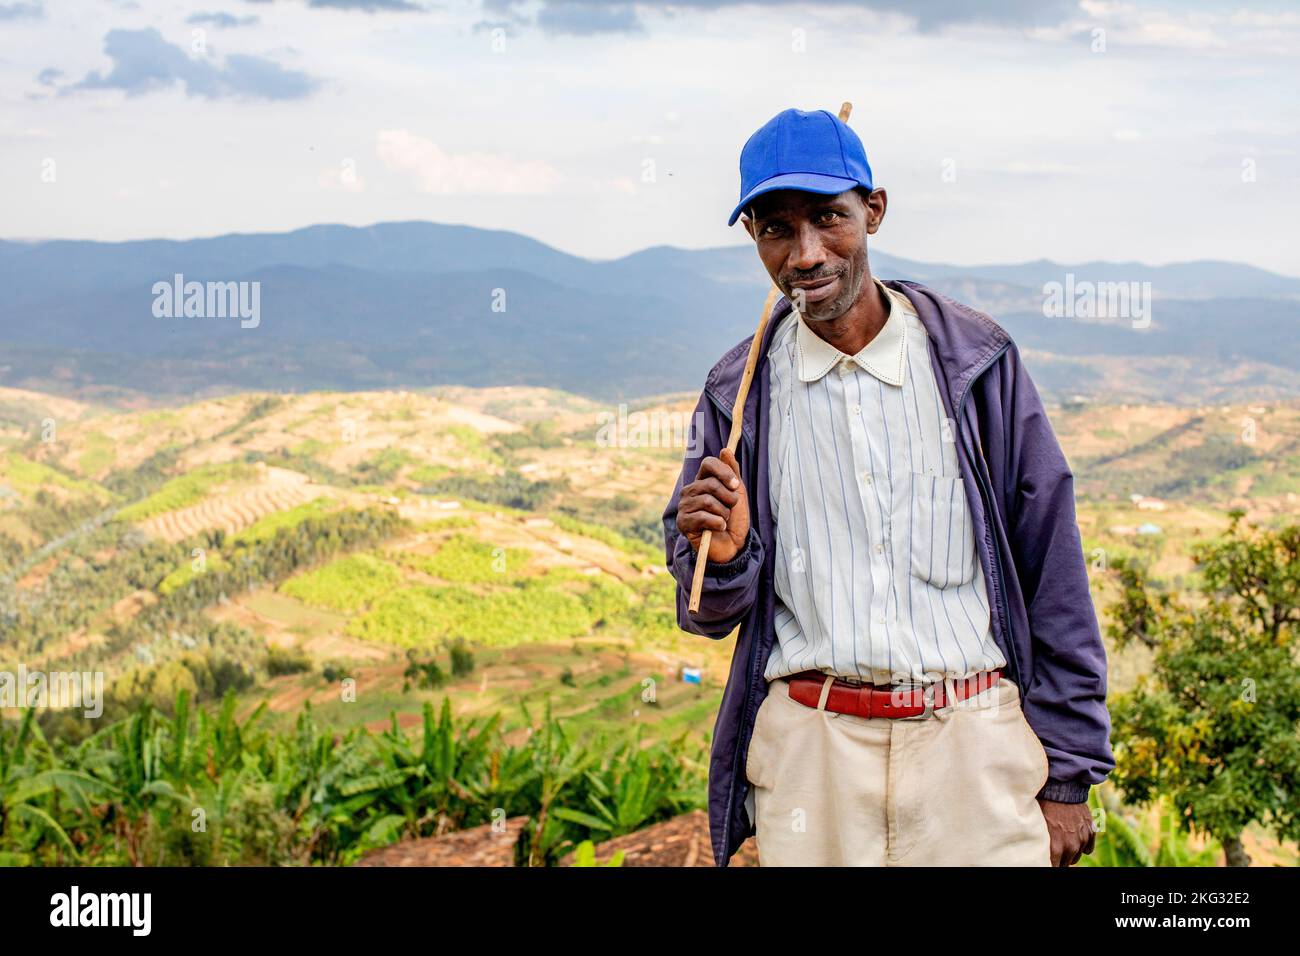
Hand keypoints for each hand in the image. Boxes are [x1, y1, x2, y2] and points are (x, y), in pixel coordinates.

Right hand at [676, 448, 750, 563]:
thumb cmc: (734, 519)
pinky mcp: (683, 523)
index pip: (708, 463)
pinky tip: (718, 528)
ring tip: (723, 520)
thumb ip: (732, 472)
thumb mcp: (738, 493)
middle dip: (728, 499)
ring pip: (708, 502)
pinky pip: (703, 517)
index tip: (735, 486)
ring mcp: (684, 507)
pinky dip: (718, 524)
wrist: (733, 545)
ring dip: (724, 513)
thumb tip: (725, 450)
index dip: (724, 472)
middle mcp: (690, 491)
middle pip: (711, 484)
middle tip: (730, 509)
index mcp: (702, 481)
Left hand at [1038, 798, 1095, 865]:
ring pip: (1076, 856)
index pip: (1053, 866)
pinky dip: (1083, 846)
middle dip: (1059, 857)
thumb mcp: (1036, 825)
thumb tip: (1033, 851)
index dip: (1049, 862)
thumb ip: (1039, 842)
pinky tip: (1074, 839)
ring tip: (1061, 842)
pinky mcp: (1091, 831)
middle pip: (1065, 863)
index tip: (1045, 858)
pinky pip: (1088, 849)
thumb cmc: (1043, 805)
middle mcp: (1071, 846)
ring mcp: (1082, 839)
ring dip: (1069, 852)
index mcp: (1056, 847)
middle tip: (1052, 848)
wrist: (1060, 788)